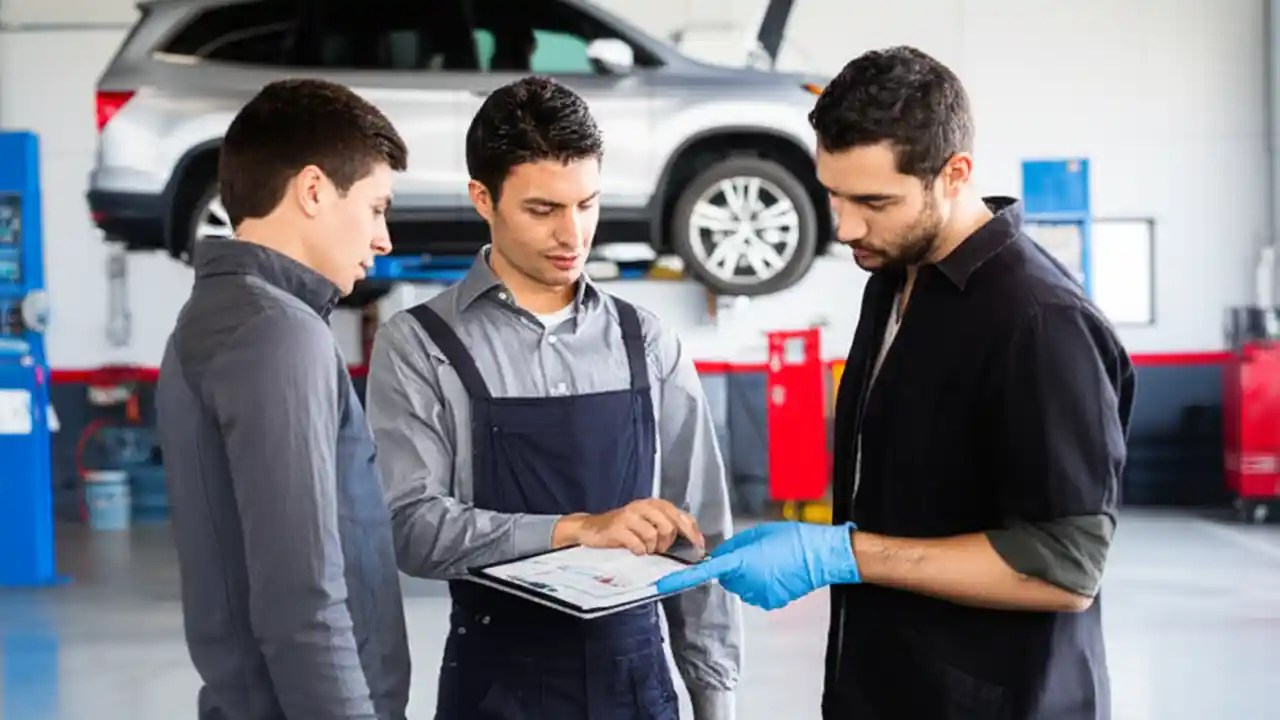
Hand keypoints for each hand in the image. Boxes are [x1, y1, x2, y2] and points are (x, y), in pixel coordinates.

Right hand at [554, 498, 703, 554]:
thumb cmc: (624, 528)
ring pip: (654, 535)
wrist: (592, 529)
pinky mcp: (618, 528)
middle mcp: (644, 506)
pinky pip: (638, 544)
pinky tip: (634, 549)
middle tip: (659, 548)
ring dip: (652, 547)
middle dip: (667, 542)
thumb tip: (693, 540)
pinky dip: (639, 550)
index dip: (692, 533)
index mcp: (655, 504)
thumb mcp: (648, 523)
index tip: (698, 547)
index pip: (681, 516)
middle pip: (669, 525)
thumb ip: (668, 526)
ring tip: (644, 548)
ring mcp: (630, 515)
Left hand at [653, 521, 859, 608]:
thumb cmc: (792, 539)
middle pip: (727, 578)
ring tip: (771, 562)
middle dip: (733, 568)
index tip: (663, 585)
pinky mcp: (771, 602)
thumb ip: (734, 546)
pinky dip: (763, 585)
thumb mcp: (758, 534)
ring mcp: (759, 595)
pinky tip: (779, 573)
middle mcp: (746, 582)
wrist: (821, 556)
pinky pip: (757, 593)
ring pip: (742, 586)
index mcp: (740, 562)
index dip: (682, 579)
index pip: (704, 572)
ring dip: (749, 577)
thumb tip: (720, 555)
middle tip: (755, 554)